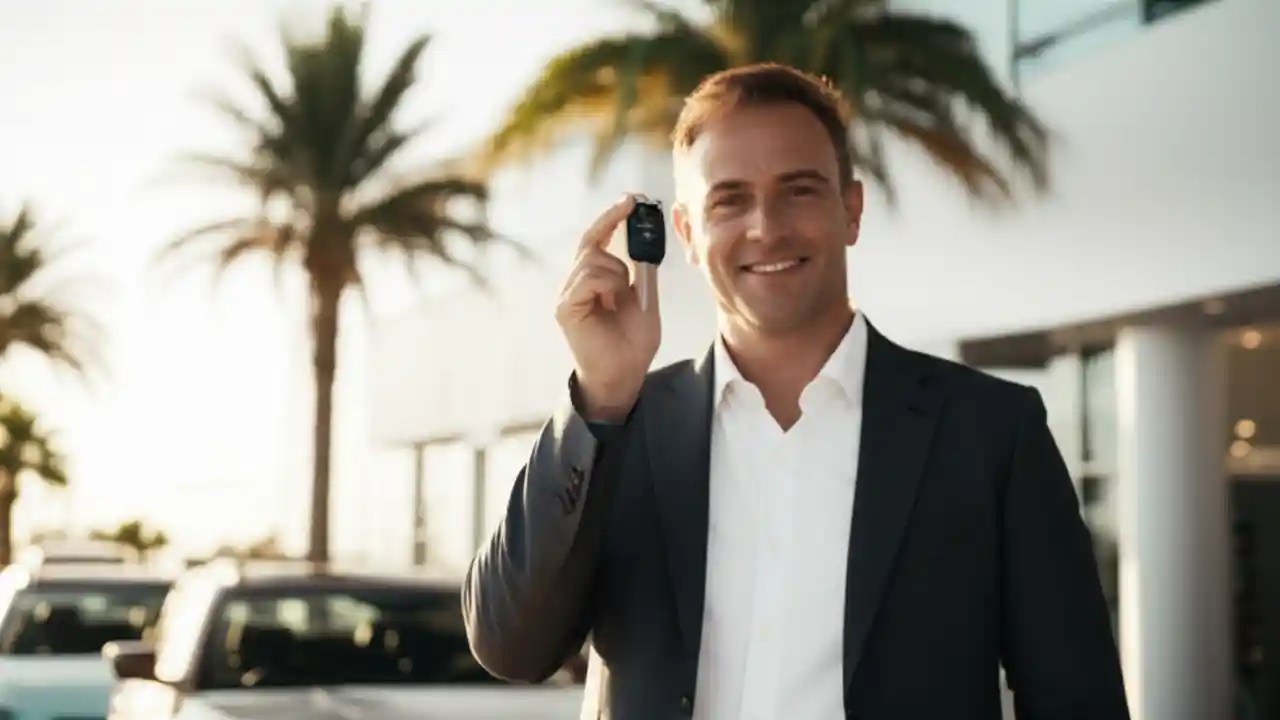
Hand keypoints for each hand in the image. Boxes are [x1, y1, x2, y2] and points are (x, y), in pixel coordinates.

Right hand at [555, 194, 660, 421]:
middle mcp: (574, 285)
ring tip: (622, 296)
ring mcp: (567, 295)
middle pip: (591, 242)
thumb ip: (641, 271)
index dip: (611, 217)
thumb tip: (644, 239)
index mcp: (592, 281)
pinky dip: (608, 283)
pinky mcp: (566, 308)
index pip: (595, 240)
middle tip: (635, 204)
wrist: (625, 377)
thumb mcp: (644, 298)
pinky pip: (589, 277)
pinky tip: (612, 302)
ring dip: (618, 271)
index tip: (631, 198)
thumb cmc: (632, 344)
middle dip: (614, 220)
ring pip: (593, 259)